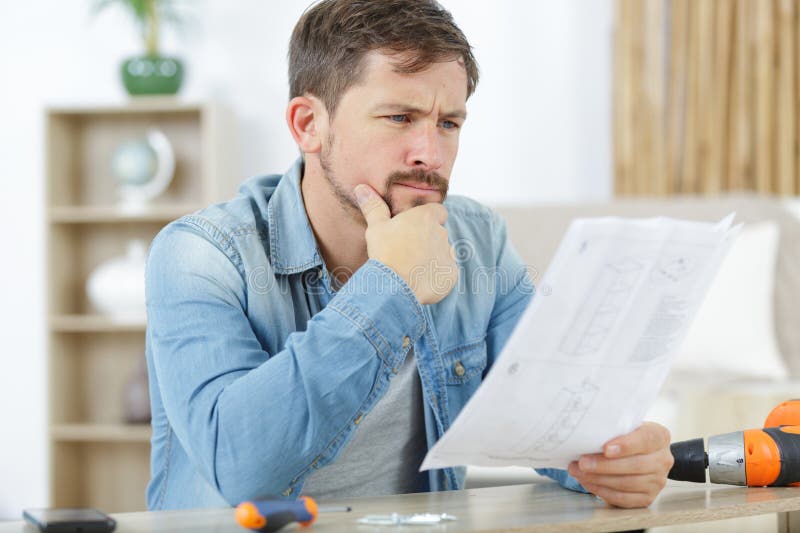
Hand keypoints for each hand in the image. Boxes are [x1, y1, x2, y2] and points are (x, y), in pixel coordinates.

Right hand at [354, 184, 456, 304]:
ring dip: (432, 257)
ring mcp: (448, 254)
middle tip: (407, 250)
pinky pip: (446, 272)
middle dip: (427, 239)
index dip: (428, 218)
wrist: (394, 286)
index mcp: (426, 217)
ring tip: (412, 267)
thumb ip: (373, 207)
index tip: (415, 227)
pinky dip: (437, 275)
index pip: (438, 211)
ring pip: (443, 252)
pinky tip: (420, 280)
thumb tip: (361, 188)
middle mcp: (441, 233)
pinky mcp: (451, 274)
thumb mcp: (376, 227)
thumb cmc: (385, 252)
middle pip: (438, 233)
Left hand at [567, 421, 673, 507]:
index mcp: (659, 436)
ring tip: (579, 472)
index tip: (606, 449)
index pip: (646, 439)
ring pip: (627, 484)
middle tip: (582, 463)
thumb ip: (614, 429)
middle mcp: (663, 459)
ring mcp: (657, 481)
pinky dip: (603, 491)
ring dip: (599, 479)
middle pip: (635, 465)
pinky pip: (624, 498)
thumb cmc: (627, 436)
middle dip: (604, 465)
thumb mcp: (625, 426)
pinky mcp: (647, 497)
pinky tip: (588, 483)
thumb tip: (587, 434)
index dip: (626, 445)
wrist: (637, 453)